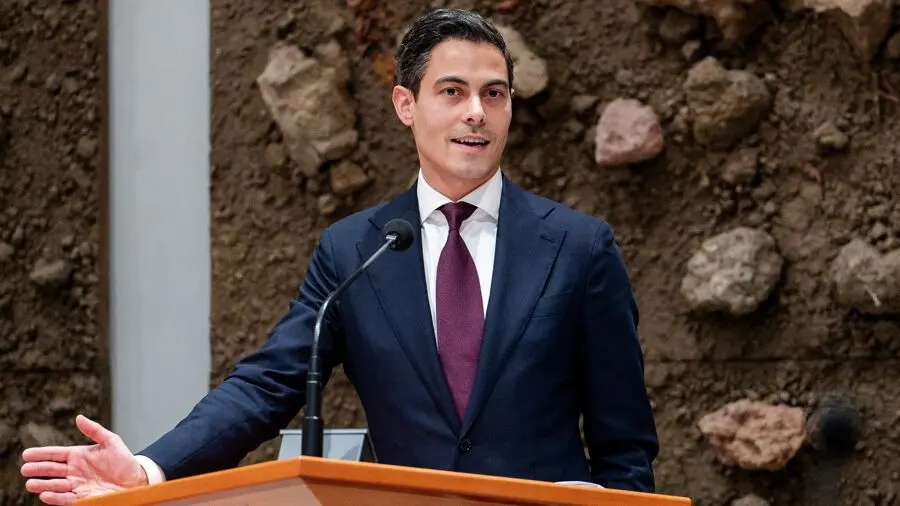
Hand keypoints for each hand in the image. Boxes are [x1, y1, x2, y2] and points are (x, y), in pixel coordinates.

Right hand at [20, 415, 148, 504]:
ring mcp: (77, 485)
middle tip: (25, 469)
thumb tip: (79, 417)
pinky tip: (45, 494)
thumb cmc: (125, 461)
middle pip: (51, 470)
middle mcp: (75, 471)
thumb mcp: (111, 442)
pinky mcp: (82, 498)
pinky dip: (55, 497)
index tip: (26, 454)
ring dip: (42, 484)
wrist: (137, 480)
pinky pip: (65, 498)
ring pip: (55, 485)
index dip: (41, 454)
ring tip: (30, 484)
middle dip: (37, 469)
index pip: (56, 454)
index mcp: (79, 456)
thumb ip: (94, 430)